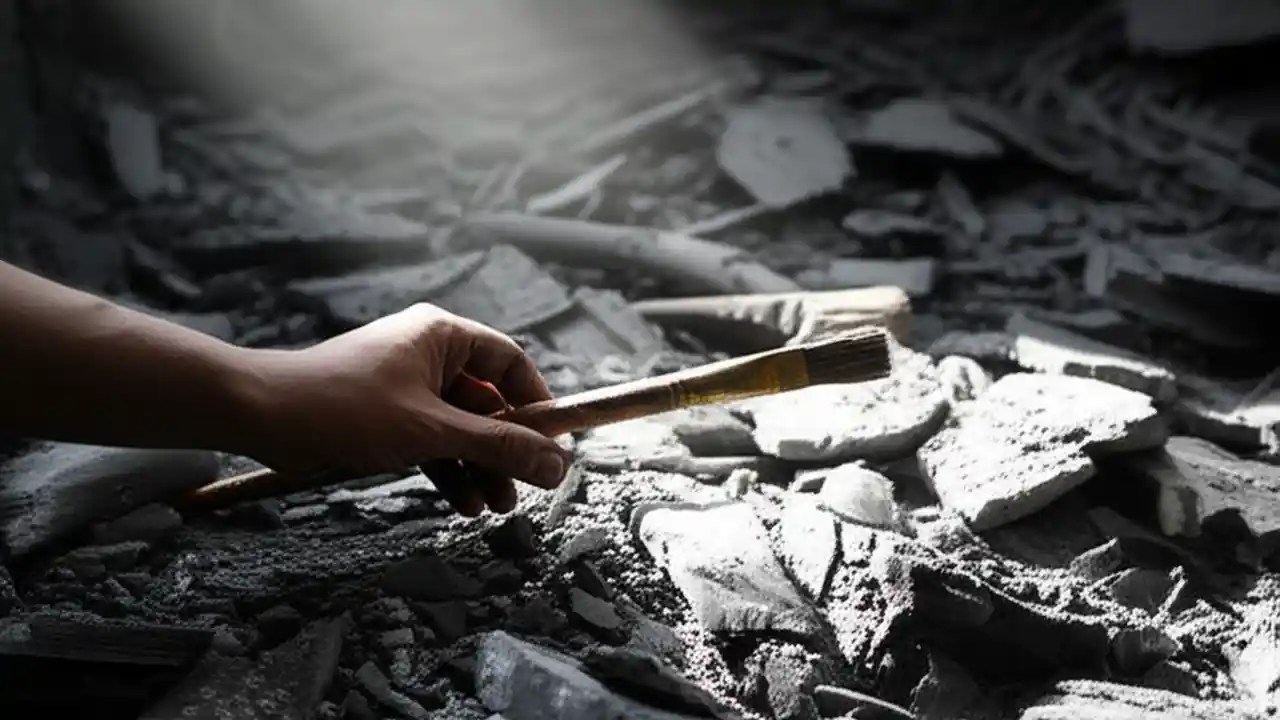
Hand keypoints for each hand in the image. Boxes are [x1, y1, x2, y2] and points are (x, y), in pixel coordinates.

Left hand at [235, 303, 571, 514]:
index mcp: (444, 336)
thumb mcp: (432, 431)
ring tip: (494, 507)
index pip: (511, 363)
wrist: (262, 417)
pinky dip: (449, 469)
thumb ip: (498, 446)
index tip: (552, 445)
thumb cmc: (345, 407)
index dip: (536, 403)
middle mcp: (430, 355)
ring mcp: (407, 388)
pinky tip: (462, 502)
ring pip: (461, 429)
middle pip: (489, 403)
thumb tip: (558, 464)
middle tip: (522, 490)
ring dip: (480, 467)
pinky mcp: (388, 417)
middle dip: (506, 449)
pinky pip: (433, 441)